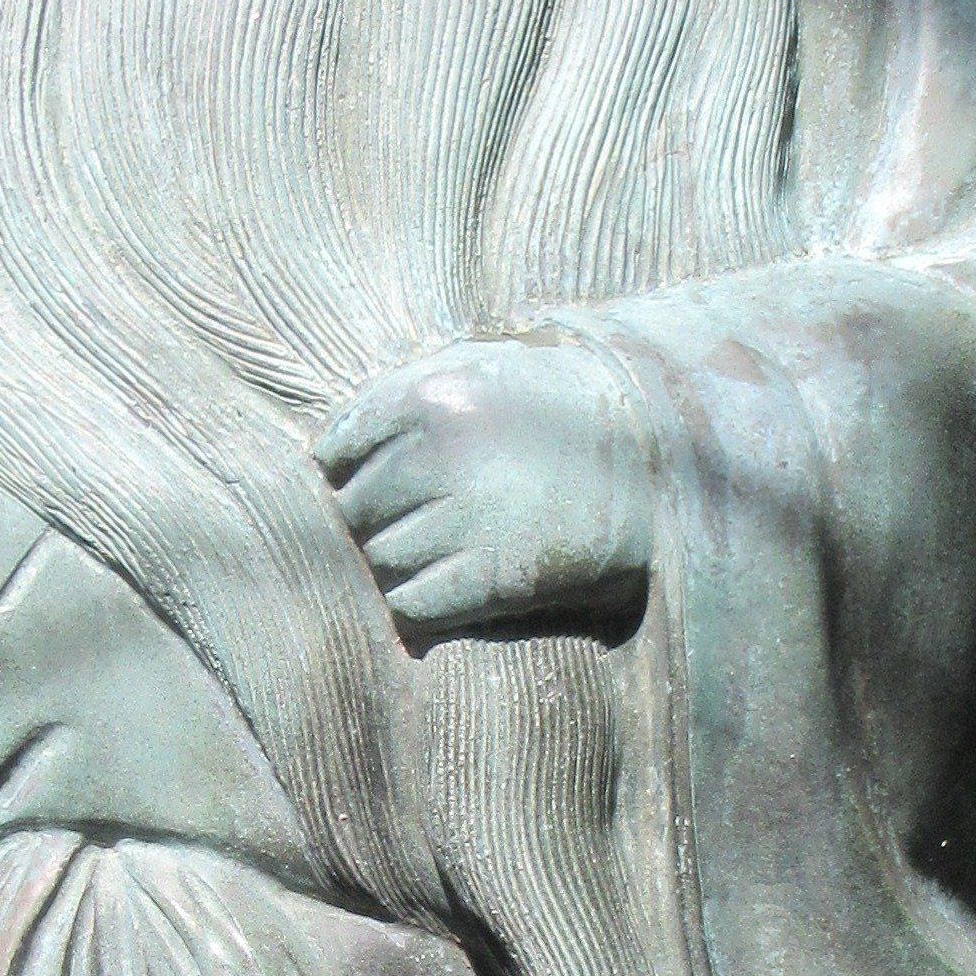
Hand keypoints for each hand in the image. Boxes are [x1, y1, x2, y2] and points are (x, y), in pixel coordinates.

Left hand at [316, 335, 656, 645]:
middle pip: (356, 511)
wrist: (657, 462)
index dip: (355, 472)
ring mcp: (468, 516)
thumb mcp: (481, 370)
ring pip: (381, 561)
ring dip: (404, 565)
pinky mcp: (495, 574)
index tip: (388, 481)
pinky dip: (424, 604)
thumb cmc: (556, 412)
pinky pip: (412, 605)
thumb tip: (318, 457)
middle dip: (380, 521)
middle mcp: (442, 452)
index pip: (338, 450)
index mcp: (430, 395)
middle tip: (426, 521)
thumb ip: (402, 396)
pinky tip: (455, 586)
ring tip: (449, 550)